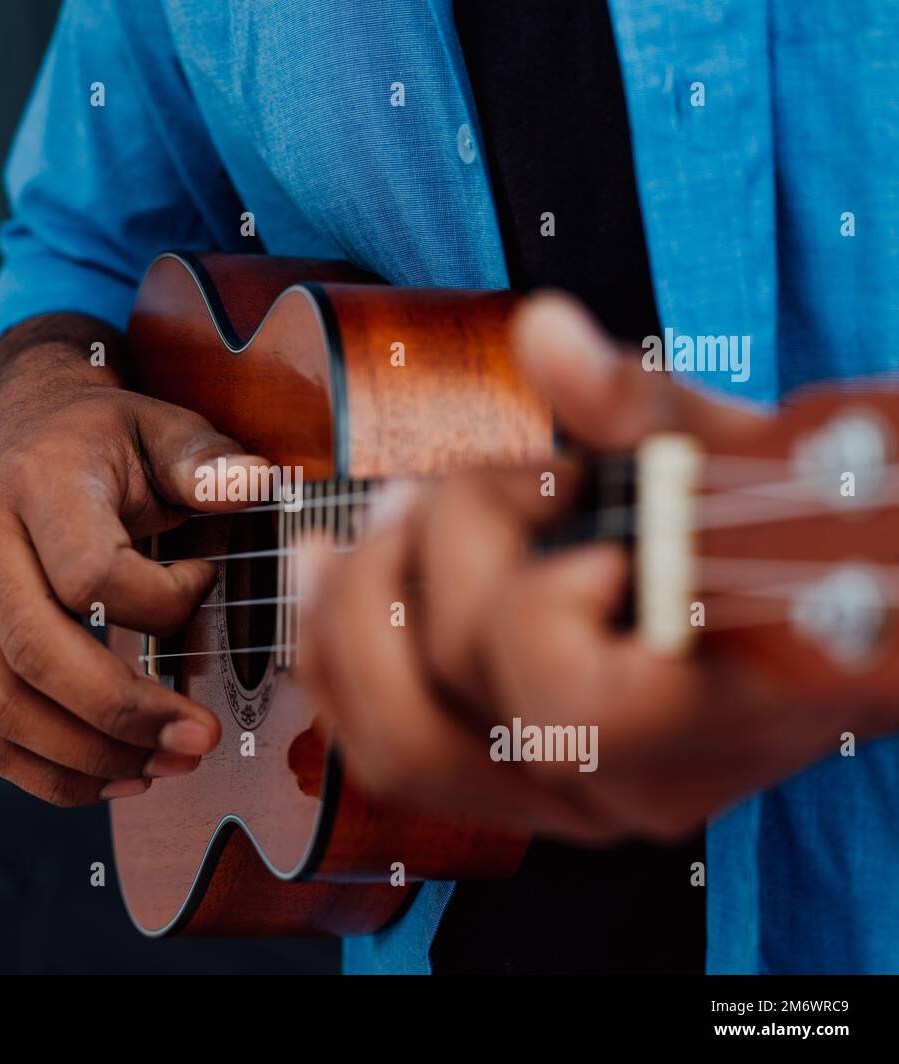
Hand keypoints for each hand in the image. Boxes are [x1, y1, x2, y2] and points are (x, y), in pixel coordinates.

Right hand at [0, 314, 264, 804]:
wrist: (30, 430)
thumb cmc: (108, 438)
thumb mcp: (164, 427)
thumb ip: (207, 459)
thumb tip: (260, 485)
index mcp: (35, 488)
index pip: (89, 576)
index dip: (162, 602)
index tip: (208, 582)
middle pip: (35, 656)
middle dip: (125, 715)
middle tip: (201, 741)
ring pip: (4, 710)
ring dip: (91, 758)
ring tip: (169, 766)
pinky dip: (51, 774)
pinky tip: (118, 777)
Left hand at [297, 293, 876, 842]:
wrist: (870, 602)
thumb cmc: (835, 531)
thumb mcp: (764, 461)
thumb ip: (645, 409)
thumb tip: (541, 335)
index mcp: (703, 723)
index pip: (553, 692)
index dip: (527, 583)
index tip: (568, 486)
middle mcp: (630, 789)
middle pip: (439, 722)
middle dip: (400, 582)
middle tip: (423, 490)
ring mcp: (577, 800)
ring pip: (398, 752)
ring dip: (344, 625)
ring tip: (356, 528)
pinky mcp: (539, 781)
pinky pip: (406, 750)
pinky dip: (347, 665)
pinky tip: (334, 580)